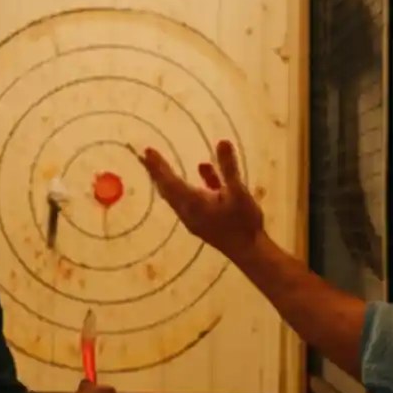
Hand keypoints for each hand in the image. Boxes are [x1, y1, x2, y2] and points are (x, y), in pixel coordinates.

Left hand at [139, 139, 263, 257]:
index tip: (146, 151)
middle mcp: (187, 211)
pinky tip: (204, 168)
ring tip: (160, 166)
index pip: (169, 181)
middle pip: (166, 188)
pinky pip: (191, 198)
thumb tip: (222, 141)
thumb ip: (229, 168)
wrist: (249, 251)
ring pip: (176, 194)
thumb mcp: (238, 192)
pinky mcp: (203, 220)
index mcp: (192, 203)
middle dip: (156, 172)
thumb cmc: (243, 222)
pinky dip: (190, 184)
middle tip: (144, 156)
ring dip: (167, 179)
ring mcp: (194, 217)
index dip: (158, 165)